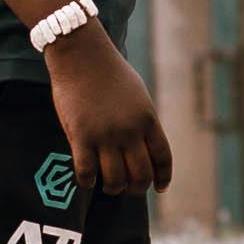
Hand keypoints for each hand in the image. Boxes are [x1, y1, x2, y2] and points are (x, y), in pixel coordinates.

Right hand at [48, 21, 173, 194]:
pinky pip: (86, 173)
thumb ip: (142, 121)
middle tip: (129, 188)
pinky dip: (88, 182)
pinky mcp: (81, 136)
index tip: (159, 187)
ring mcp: (105, 135)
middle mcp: (130, 131)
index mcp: (148, 119)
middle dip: (136, 188)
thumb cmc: (109, 72)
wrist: (82, 55)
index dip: (163, 177)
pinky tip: (87, 179)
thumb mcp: (138, 95)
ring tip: (108, 186)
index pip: (163, 158)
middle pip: (141, 175)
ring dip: (113, 188)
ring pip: (114, 180)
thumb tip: (143, 145)